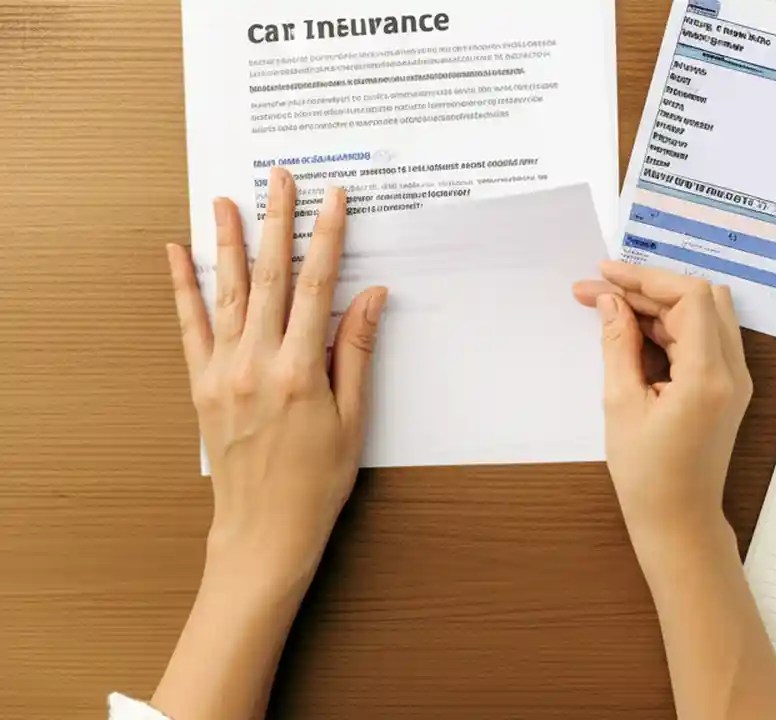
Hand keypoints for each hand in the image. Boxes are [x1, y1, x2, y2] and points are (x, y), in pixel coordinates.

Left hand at [165, 167, 387, 588]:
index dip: (327, 238)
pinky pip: (189, 326)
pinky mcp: (202, 386)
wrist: (265, 530)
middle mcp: (256, 363)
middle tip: (278, 179)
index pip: (317, 287)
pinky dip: (183, 288)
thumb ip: (356, 352)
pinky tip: (176, 255)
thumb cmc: (317, 481)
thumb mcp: (353, 418)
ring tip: (224, 200)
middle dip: (276, 222)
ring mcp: (223, 372)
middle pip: (269, 276)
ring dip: (226, 242)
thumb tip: (370, 297)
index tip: (333, 201)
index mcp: (300, 370)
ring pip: (227, 292)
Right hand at [573, 262, 752, 542]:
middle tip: (596, 293)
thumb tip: (609, 301)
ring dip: (657, 306)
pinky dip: (668, 328)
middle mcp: (731, 371)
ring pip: (701, 316)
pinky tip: (630, 333)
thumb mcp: (621, 404)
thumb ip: (617, 344)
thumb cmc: (647, 475)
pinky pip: (701, 340)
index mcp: (708, 376)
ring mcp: (734, 379)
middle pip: (699, 299)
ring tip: (606, 310)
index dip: (646, 277)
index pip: (690, 296)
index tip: (605, 275)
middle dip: (647, 289)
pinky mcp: (725, 387)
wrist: (679, 521)